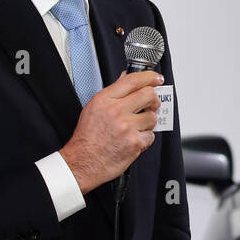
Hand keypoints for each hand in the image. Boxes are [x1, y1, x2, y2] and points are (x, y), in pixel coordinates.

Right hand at [60, 71, 162, 193]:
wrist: (83, 162)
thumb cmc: (87, 138)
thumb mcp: (94, 108)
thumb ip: (113, 94)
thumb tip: (126, 80)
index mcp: (104, 100)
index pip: (132, 81)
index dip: (149, 77)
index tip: (156, 78)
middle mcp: (116, 111)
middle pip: (148, 95)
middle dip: (153, 99)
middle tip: (151, 104)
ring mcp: (127, 127)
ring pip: (152, 117)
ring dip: (148, 122)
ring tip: (136, 127)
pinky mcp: (135, 143)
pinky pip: (151, 136)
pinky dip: (145, 138)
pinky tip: (133, 140)